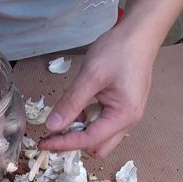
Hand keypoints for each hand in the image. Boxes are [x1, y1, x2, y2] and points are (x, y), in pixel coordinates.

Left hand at [38, 26, 157, 157]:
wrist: (139, 33)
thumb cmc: (118, 51)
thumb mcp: (90, 76)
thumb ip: (70, 103)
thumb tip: (52, 126)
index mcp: (124, 116)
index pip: (88, 141)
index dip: (64, 143)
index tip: (43, 142)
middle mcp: (129, 121)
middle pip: (98, 147)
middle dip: (74, 144)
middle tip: (53, 132)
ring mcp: (128, 116)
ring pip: (100, 138)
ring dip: (81, 133)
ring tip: (64, 117)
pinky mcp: (123, 108)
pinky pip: (103, 125)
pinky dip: (87, 122)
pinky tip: (76, 108)